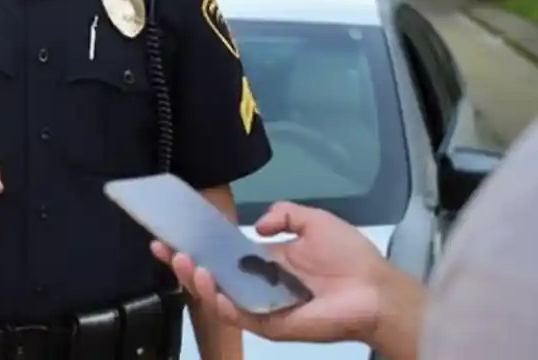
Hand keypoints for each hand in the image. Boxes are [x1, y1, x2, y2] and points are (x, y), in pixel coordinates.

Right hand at [151, 201, 402, 345]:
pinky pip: (237, 314)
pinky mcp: (268, 323)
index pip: (222, 254)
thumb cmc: (348, 256)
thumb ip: (283, 214)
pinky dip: (219, 301)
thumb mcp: (313, 220)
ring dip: (196, 280)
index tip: (171, 232)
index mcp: (265, 261)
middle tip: (163, 247)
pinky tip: (208, 284)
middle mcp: (256, 283)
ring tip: (184, 263)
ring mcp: (260, 305)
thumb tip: (253, 225)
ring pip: (217, 296)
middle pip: (211, 275)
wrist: (374, 290)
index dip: (197, 244)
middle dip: (183, 263)